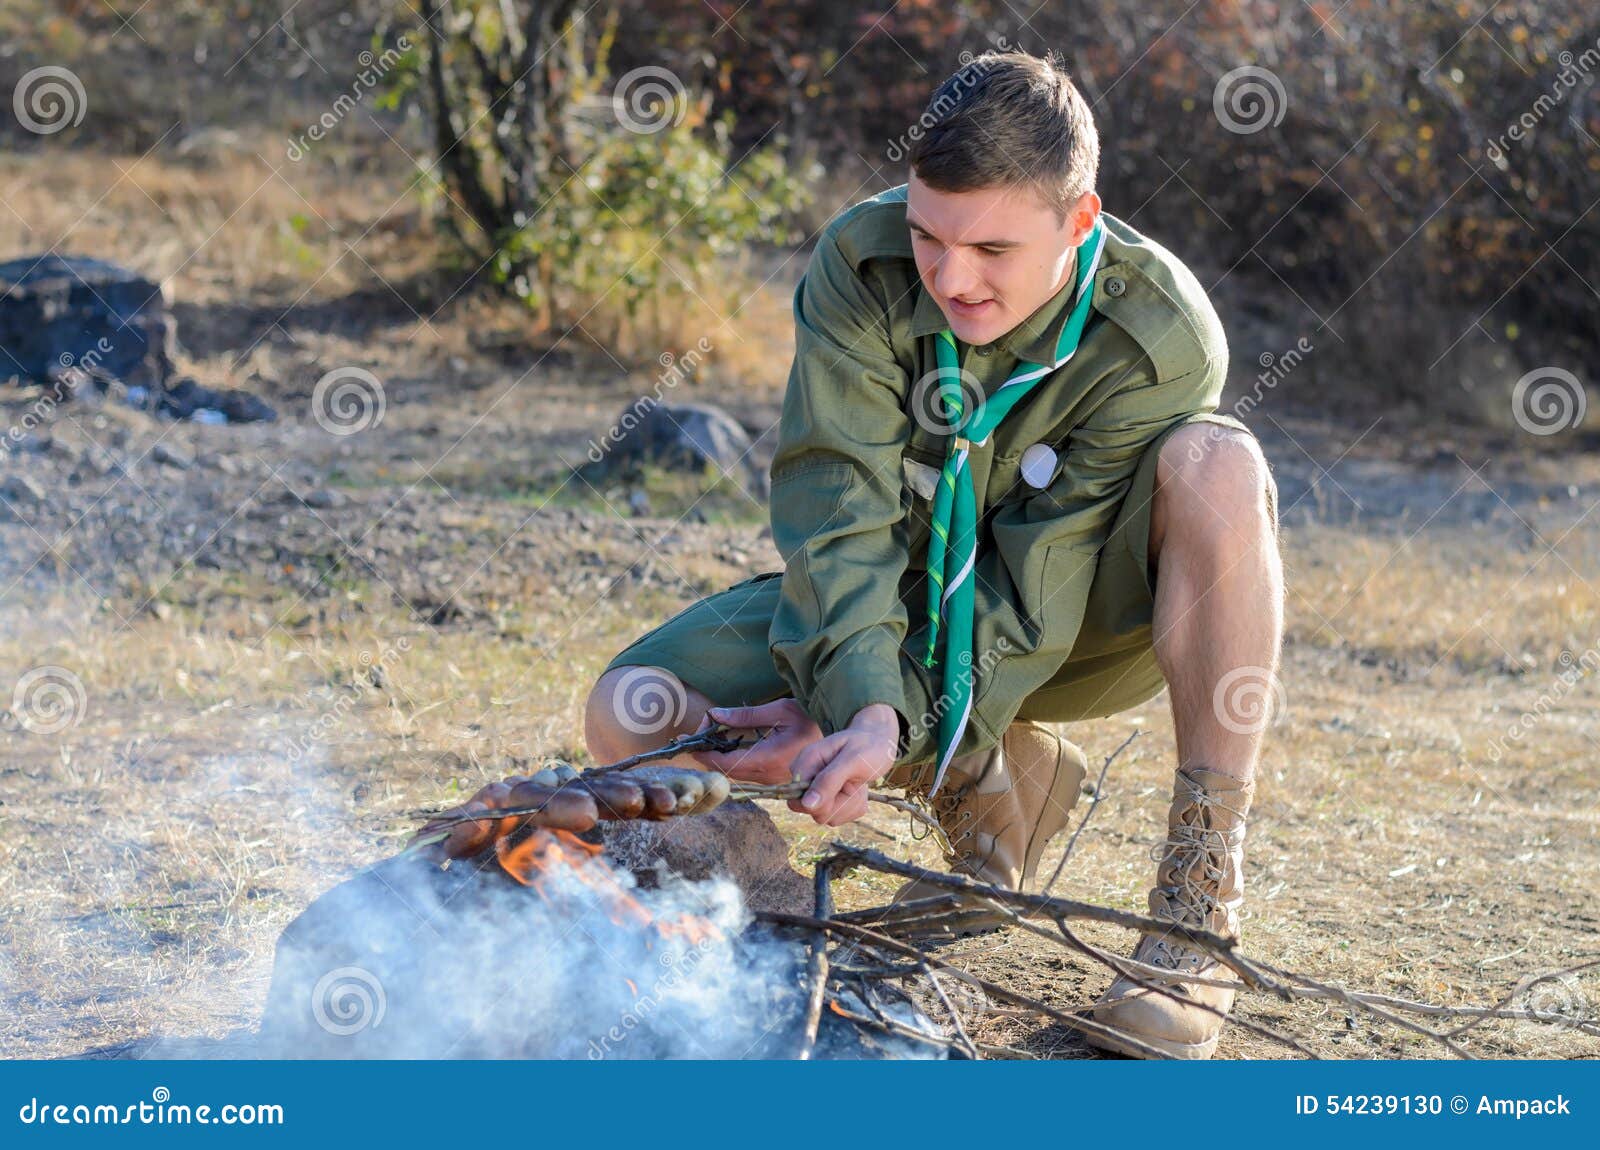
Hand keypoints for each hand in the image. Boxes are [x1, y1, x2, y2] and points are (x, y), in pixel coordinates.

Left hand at [690, 698, 822, 783]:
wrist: (836, 745)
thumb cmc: (810, 721)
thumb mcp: (780, 710)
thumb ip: (746, 715)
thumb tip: (715, 714)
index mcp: (768, 758)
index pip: (725, 762)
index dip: (703, 753)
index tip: (689, 739)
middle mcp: (766, 776)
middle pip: (724, 772)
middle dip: (705, 754)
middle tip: (691, 736)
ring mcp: (769, 781)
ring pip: (732, 775)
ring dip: (715, 759)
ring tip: (703, 739)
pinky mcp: (771, 780)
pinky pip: (743, 774)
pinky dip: (728, 762)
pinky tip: (722, 746)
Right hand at [788, 705, 900, 826]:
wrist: (879, 745)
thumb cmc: (867, 747)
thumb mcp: (852, 759)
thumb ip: (828, 780)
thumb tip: (806, 804)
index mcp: (806, 763)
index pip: (796, 798)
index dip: (821, 800)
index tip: (844, 785)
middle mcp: (807, 779)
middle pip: (813, 811)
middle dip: (840, 802)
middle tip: (854, 782)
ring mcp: (817, 792)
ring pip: (828, 817)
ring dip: (850, 804)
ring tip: (858, 783)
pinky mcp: (829, 802)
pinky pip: (839, 818)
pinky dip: (854, 807)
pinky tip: (858, 789)